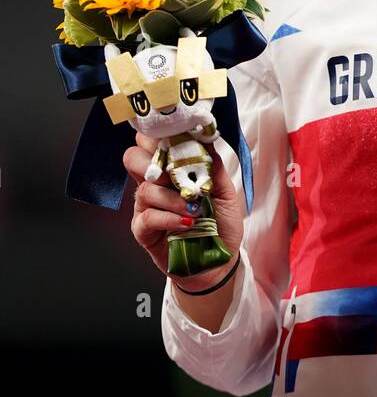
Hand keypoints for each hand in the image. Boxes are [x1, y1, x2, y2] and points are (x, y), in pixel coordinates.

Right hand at [123, 131, 244, 283]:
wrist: (219, 260)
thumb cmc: (220, 224)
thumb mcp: (225, 192)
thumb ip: (213, 167)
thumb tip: (205, 142)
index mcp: (170, 170)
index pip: (151, 142)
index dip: (159, 136)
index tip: (178, 138)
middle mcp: (154, 185)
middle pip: (132, 157)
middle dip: (153, 159)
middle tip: (178, 172)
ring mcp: (146, 207)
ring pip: (145, 188)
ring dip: (173, 197)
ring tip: (194, 209)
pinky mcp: (144, 231)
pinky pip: (148, 217)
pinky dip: (169, 218)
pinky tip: (186, 223)